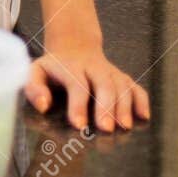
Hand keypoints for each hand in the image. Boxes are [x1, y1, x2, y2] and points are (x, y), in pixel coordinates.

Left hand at [26, 37, 149, 132]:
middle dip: (106, 107)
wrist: (73, 47)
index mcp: (70, 66)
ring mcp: (111, 72)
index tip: (79, 125)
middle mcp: (94, 68)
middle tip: (106, 129)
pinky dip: (142, 101)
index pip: (76, 84)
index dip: (78, 105)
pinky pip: (136, 88)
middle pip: (104, 84)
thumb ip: (34, 88)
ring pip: (122, 86)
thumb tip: (43, 106)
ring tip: (124, 127)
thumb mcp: (35, 72)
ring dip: (125, 107)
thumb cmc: (53, 68)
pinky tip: (143, 117)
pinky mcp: (123, 78)